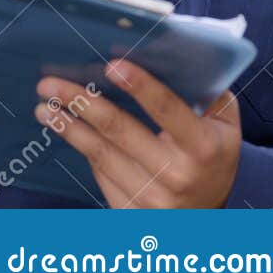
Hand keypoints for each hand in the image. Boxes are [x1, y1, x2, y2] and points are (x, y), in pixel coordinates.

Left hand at [36, 59, 240, 208]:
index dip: (141, 86)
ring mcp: (150, 198)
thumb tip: (173, 59)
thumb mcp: (227, 125)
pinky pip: (100, 174)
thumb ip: (209, 94)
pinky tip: (69, 130)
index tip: (113, 66)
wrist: (210, 214)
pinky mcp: (129, 212)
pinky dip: (85, 149)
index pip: (168, 110)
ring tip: (45, 109)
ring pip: (101, 155)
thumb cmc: (215, 157)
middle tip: (51, 86)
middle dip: (83, 104)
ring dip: (70, 129)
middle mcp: (175, 174)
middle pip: (121, 132)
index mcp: (203, 147)